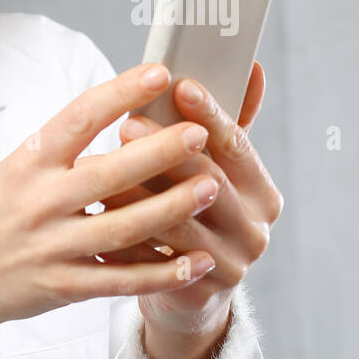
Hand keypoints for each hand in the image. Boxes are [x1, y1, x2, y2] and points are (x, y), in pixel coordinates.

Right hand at [0, 63, 220, 358]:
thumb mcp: (11, 171)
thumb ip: (61, 150)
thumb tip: (119, 115)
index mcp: (27, 163)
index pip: (78, 117)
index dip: (121, 92)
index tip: (159, 73)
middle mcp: (39, 202)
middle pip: (110, 173)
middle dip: (161, 152)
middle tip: (201, 133)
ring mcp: (51, 248)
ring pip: (123, 228)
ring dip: (172, 208)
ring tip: (211, 187)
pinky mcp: (62, 288)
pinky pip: (121, 281)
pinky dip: (162, 273)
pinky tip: (196, 261)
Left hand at [89, 61, 283, 358]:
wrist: (192, 292)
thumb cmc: (199, 211)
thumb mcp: (219, 169)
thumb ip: (230, 121)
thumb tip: (251, 66)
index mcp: (262, 191)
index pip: (237, 145)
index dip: (210, 114)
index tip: (180, 85)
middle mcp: (255, 228)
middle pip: (207, 181)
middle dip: (166, 150)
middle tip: (129, 122)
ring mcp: (230, 264)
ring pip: (176, 222)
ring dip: (137, 192)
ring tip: (100, 166)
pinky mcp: (197, 291)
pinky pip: (153, 260)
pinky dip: (124, 236)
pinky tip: (96, 214)